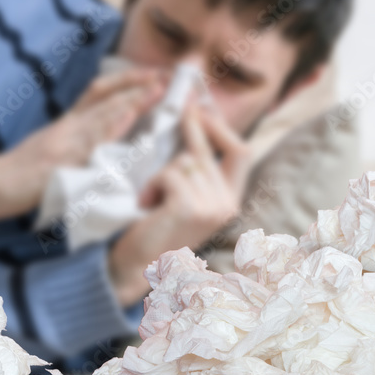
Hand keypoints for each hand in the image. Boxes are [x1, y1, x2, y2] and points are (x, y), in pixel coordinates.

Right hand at [0, 68, 167, 220]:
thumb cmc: (16, 178)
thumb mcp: (49, 155)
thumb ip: (74, 148)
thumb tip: (101, 147)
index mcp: (65, 126)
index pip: (99, 94)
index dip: (128, 82)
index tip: (154, 74)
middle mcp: (66, 128)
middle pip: (106, 98)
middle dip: (138, 85)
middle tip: (169, 75)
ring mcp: (62, 144)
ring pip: (101, 115)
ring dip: (131, 100)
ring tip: (157, 88)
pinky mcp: (57, 162)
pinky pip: (87, 143)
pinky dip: (109, 128)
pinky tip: (127, 119)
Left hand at [108, 102, 251, 303]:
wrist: (133, 268)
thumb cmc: (153, 230)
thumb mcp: (184, 199)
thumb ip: (196, 173)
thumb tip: (194, 125)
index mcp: (230, 202)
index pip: (241, 153)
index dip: (223, 128)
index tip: (204, 109)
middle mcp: (227, 205)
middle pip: (207, 152)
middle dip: (190, 128)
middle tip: (182, 106)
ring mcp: (211, 207)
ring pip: (183, 162)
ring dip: (160, 174)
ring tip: (150, 199)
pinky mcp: (190, 208)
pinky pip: (170, 174)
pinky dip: (153, 185)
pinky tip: (146, 205)